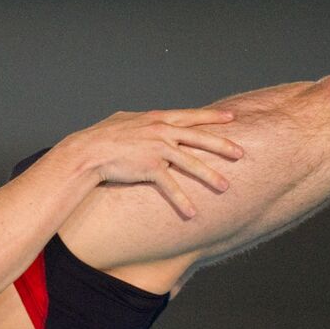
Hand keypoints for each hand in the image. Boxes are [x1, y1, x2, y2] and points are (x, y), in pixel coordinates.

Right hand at [65, 107, 243, 217]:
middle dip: (222, 145)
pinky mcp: (149, 168)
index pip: (191, 116)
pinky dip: (182, 200)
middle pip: (199, 138)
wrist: (88, 150)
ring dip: (210, 176)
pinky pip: (170, 186)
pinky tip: (192, 212)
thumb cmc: (103, 136)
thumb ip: (143, 120)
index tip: (231, 117)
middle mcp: (162, 131)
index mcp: (158, 118)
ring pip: (191, 163)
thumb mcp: (125, 120)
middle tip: (241, 153)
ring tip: (225, 187)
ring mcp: (157, 149)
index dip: (212, 117)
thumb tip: (148, 119)